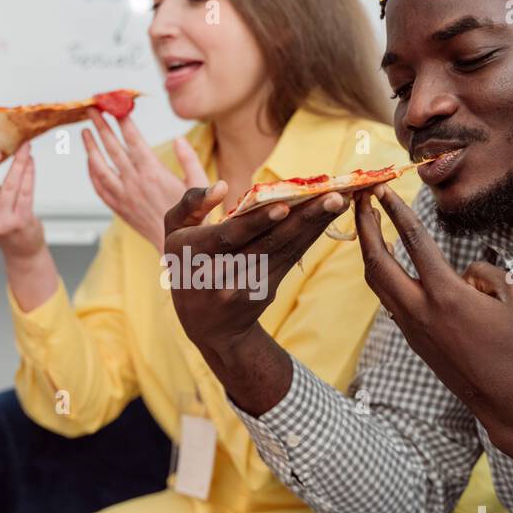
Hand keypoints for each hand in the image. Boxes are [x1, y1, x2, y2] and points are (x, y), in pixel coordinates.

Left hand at [83, 109, 205, 250]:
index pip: (134, 140)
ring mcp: (125, 196)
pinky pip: (100, 188)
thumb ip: (189, 160)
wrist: (179, 247)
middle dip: (102, 126)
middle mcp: (135, 183)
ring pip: (100, 167)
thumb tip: (179, 139)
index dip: (123, 121)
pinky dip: (92, 173)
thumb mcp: (200, 185)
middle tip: (92, 109)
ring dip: (91, 147)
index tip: (116, 106)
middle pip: (113, 148)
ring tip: (85, 131)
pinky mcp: (120, 209)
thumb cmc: (192, 218)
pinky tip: (89, 162)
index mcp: (155, 173)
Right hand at [164, 181, 346, 365]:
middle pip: (267, 242)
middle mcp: (223, 274)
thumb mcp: (173, 233)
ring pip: (285, 249)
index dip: (257, 222)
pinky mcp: (268, 289)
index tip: (284, 205)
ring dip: (314, 224)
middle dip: (302, 218)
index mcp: (196, 254)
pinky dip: (310, 236)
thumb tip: (221, 186)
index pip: (230, 237)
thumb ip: (191, 203)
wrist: (208, 326)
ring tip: (339, 201)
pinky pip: (291, 258)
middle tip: (332, 196)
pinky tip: (328, 217)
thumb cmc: (188, 265)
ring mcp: (249, 285)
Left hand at [355, 184, 512, 476]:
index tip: (383, 190)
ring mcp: (412, 325)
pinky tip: (386, 264)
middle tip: (360, 201)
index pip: (413, 241)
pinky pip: (390, 299)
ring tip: (367, 227)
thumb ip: (488, 273)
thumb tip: (466, 272)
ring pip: (377, 282)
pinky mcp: (413, 338)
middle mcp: (420, 308)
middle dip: (365, 227)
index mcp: (445, 294)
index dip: (395, 211)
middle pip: (377, 261)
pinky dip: (383, 276)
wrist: (506, 397)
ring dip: (369, 252)